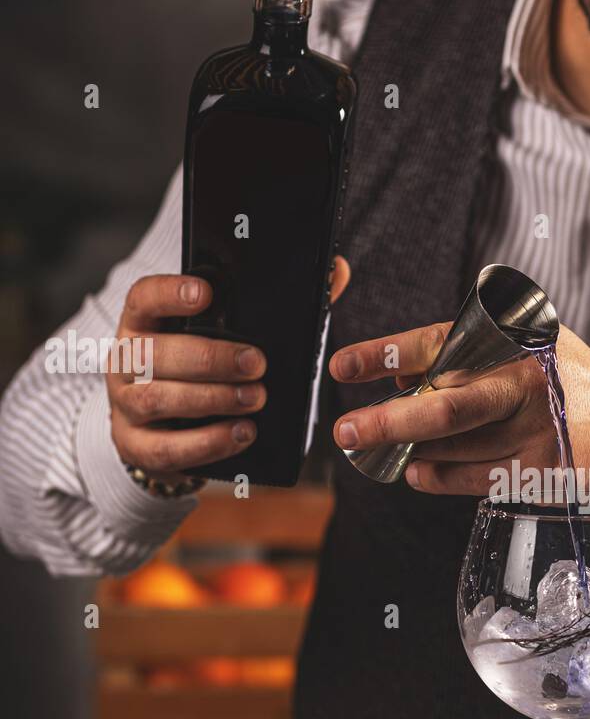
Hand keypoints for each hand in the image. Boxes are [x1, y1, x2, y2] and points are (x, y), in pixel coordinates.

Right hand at [108, 257, 350, 477]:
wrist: (163, 431)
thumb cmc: (201, 372)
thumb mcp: (225, 337)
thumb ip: (276, 305)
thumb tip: (335, 270)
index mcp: (144, 325)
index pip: (143, 298)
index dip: (170, 293)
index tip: (206, 293)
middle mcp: (124, 362)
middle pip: (153, 353)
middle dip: (209, 358)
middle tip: (257, 363)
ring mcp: (125, 406)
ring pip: (158, 399)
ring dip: (212, 399)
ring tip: (256, 399)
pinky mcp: (136, 447)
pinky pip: (167, 447)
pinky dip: (208, 442)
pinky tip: (243, 433)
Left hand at [330, 320, 589, 496]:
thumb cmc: (568, 381)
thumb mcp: (530, 343)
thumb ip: (470, 351)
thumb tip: (401, 376)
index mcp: (517, 339)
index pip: (439, 343)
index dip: (384, 355)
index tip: (343, 367)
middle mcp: (526, 383)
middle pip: (445, 409)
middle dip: (386, 422)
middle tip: (346, 432)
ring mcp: (534, 433)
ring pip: (452, 450)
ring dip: (411, 451)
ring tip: (387, 448)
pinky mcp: (538, 472)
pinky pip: (470, 480)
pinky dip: (436, 478)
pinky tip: (418, 471)